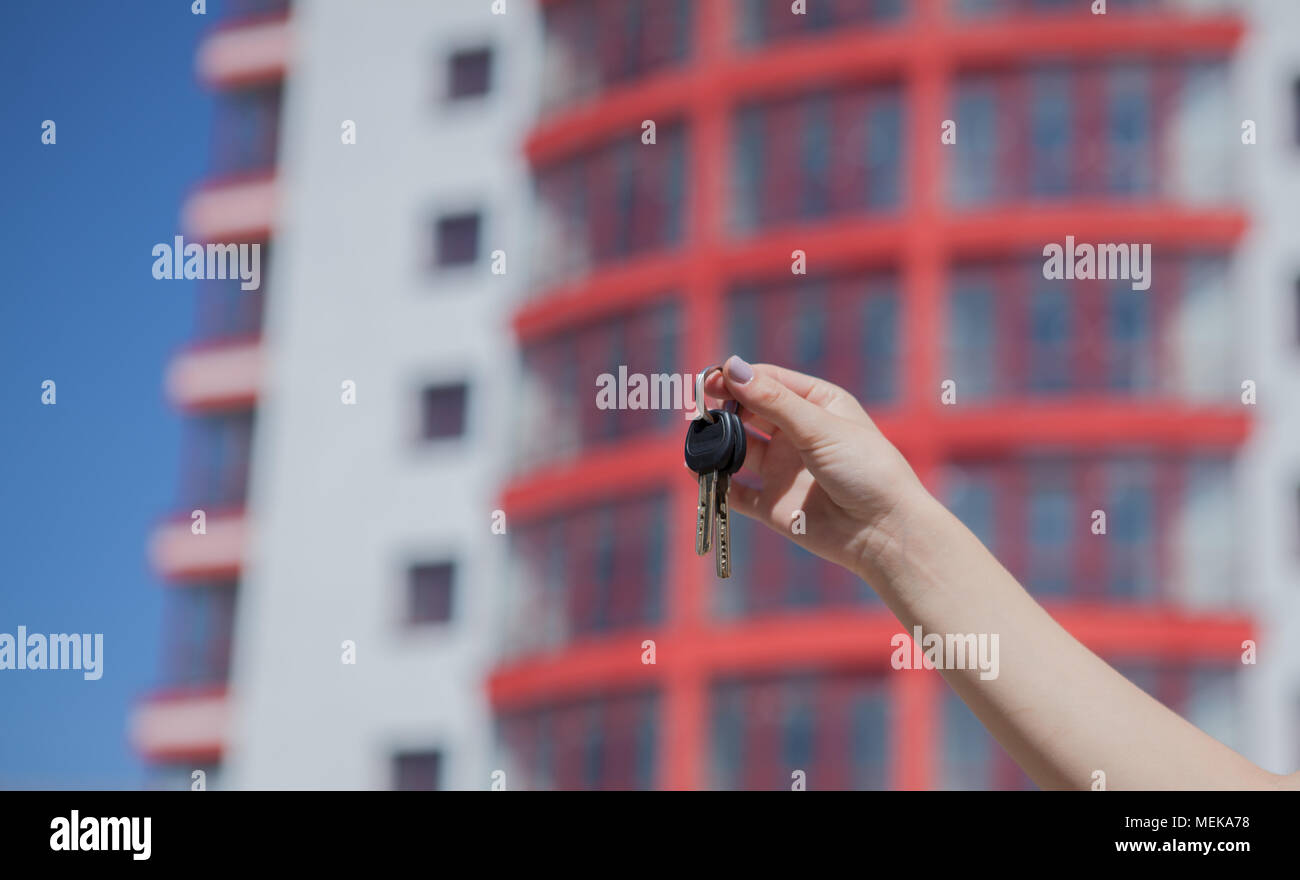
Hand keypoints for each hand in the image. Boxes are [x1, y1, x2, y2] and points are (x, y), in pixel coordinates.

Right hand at [701, 355, 930, 579]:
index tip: (711, 380)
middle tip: (701, 408)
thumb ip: (773, 400)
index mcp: (816, 405)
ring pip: (738, 450)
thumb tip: (732, 367)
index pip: (768, 381)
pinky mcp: (772, 504)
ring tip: (698, 438)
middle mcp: (796, 435)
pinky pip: (734, 490)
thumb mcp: (819, 427)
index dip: (738, 378)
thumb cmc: (866, 469)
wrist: (884, 532)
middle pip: (748, 413)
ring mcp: (783, 470)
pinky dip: (714, 480)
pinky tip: (696, 470)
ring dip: (716, 443)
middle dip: (723, 409)